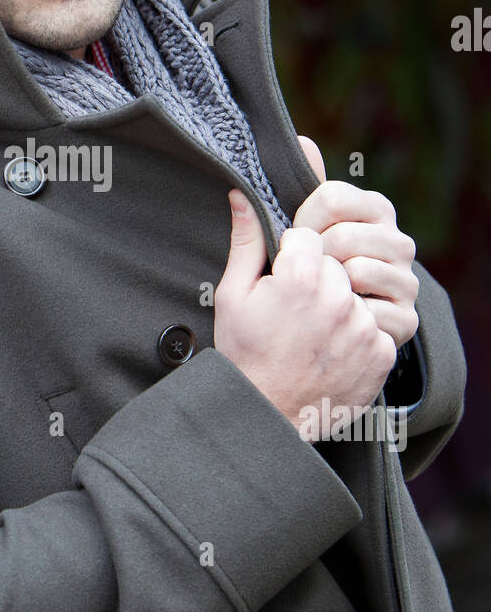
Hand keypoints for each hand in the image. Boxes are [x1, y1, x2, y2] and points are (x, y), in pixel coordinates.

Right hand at [214, 185, 397, 437]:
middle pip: (335, 263)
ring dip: (339, 307)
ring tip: (311, 335)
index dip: (289, 258)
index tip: (279, 284)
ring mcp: (362, 327)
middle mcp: (338, 297)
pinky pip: (373, 325)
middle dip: (317, 279)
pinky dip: (356, 336)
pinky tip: (329, 352)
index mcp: (299, 276)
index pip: (307, 237)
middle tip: (293, 314)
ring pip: (355, 293)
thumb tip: (243, 194)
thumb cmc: (243, 355)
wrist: (265, 417)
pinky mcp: (380, 352)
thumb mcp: (232, 296)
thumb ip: (246, 241)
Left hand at [292, 136, 418, 349]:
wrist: (313, 341)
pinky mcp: (406, 319)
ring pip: (358, 270)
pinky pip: (368, 311)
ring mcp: (406, 280)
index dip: (303, 218)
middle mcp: (398, 242)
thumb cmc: (302, 276)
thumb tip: (288, 149)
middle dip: (313, 255)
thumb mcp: (293, 234)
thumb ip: (290, 195)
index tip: (292, 236)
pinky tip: (336, 319)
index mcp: (373, 211)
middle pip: (345, 235)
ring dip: (327, 284)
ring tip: (319, 293)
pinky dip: (344, 316)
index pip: (333, 197)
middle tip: (303, 271)